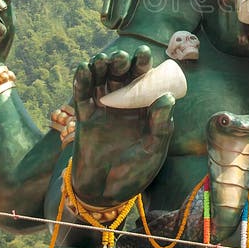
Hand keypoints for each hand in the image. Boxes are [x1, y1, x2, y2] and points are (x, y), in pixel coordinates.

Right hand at [71, 44, 174, 204]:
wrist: (106, 193)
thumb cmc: (136, 172)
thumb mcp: (154, 149)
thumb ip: (160, 124)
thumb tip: (167, 97)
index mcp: (145, 108)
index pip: (144, 81)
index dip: (143, 66)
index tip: (143, 54)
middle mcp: (124, 105)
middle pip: (121, 75)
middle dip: (120, 63)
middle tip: (121, 59)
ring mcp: (104, 109)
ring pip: (100, 81)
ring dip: (100, 67)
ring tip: (102, 60)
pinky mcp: (85, 118)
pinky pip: (82, 96)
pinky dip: (81, 81)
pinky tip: (83, 68)